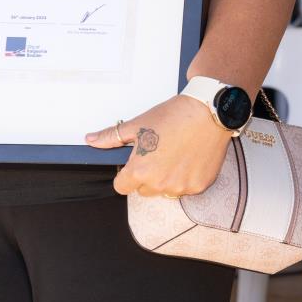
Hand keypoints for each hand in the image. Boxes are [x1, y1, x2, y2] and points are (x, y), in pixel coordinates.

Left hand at [86, 94, 231, 197]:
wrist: (211, 111)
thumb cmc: (175, 115)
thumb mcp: (139, 124)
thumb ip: (111, 137)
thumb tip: (90, 140)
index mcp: (140, 171)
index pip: (122, 187)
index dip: (127, 173)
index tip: (138, 161)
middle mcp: (159, 184)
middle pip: (144, 190)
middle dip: (148, 175)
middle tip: (161, 152)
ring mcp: (180, 187)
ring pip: (166, 190)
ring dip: (168, 178)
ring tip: (178, 154)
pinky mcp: (199, 186)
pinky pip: (186, 188)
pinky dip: (187, 177)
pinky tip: (191, 157)